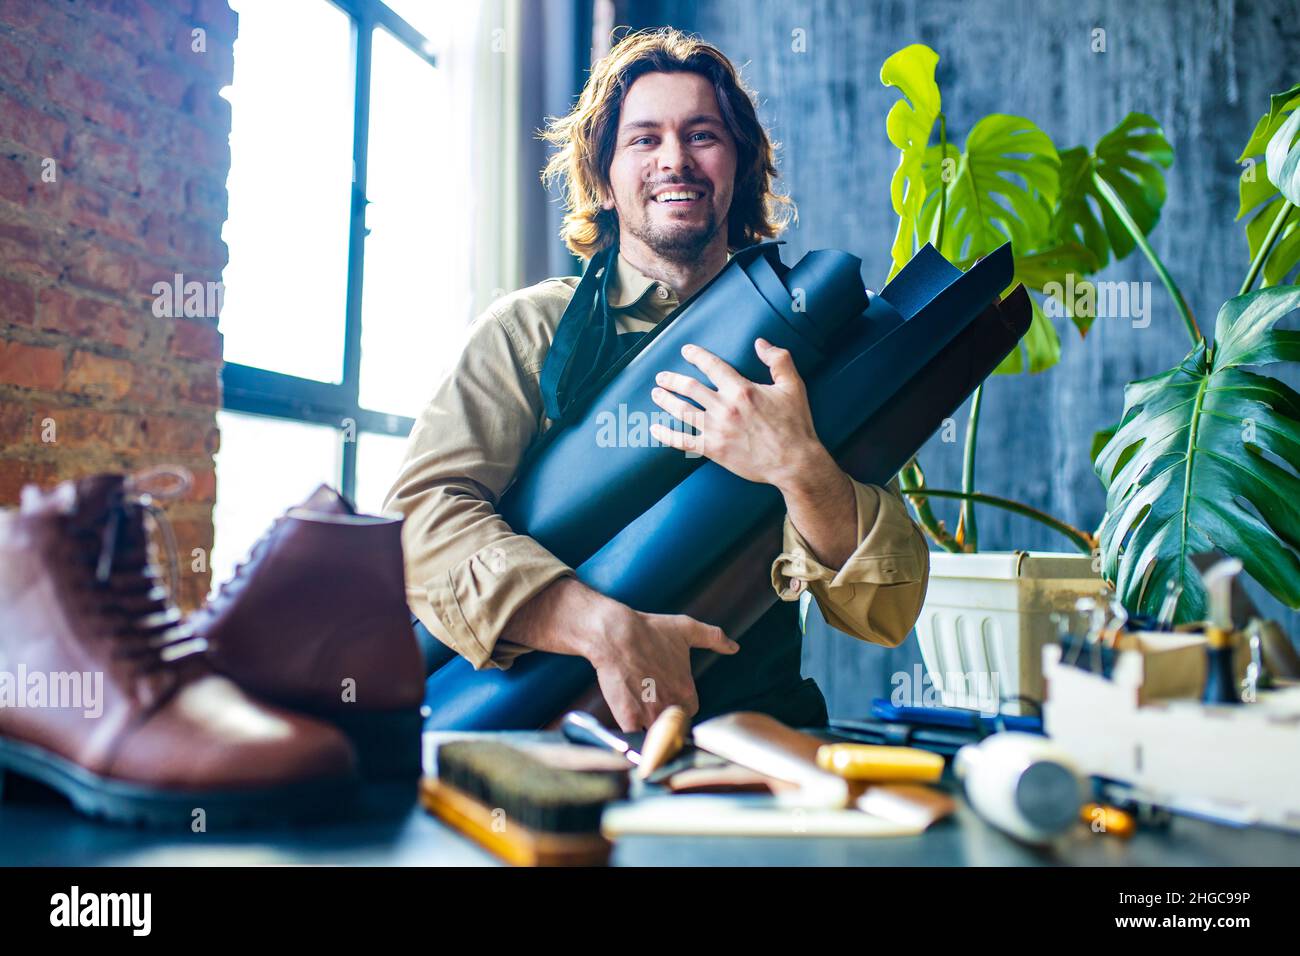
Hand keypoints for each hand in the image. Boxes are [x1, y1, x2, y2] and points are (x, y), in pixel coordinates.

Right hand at [499, 578, 737, 731]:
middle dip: (664, 719)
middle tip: (649, 706)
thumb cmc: (649, 630)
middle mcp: (672, 705)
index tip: (666, 697)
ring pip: (655, 735)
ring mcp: (650, 714)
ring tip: (638, 718)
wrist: (615, 635)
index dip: (678, 706)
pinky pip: (635, 739)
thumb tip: (735, 647)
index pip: (689, 711)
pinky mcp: (629, 719)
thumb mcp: (686, 628)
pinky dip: (633, 739)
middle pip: (673, 725)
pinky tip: (628, 729)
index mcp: (687, 690)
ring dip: (650, 731)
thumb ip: (713, 638)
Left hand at [648, 338, 829, 490]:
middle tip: (661, 376)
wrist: (793, 462)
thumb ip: (778, 360)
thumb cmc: (795, 425)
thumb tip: (760, 343)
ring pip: (682, 411)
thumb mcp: (793, 386)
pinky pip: (683, 441)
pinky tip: (655, 429)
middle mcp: (725, 407)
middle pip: (690, 388)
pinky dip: (666, 435)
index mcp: (741, 390)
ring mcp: (716, 429)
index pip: (712, 366)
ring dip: (666, 400)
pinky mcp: (713, 449)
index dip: (696, 356)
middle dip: (672, 379)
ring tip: (656, 393)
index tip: (686, 351)